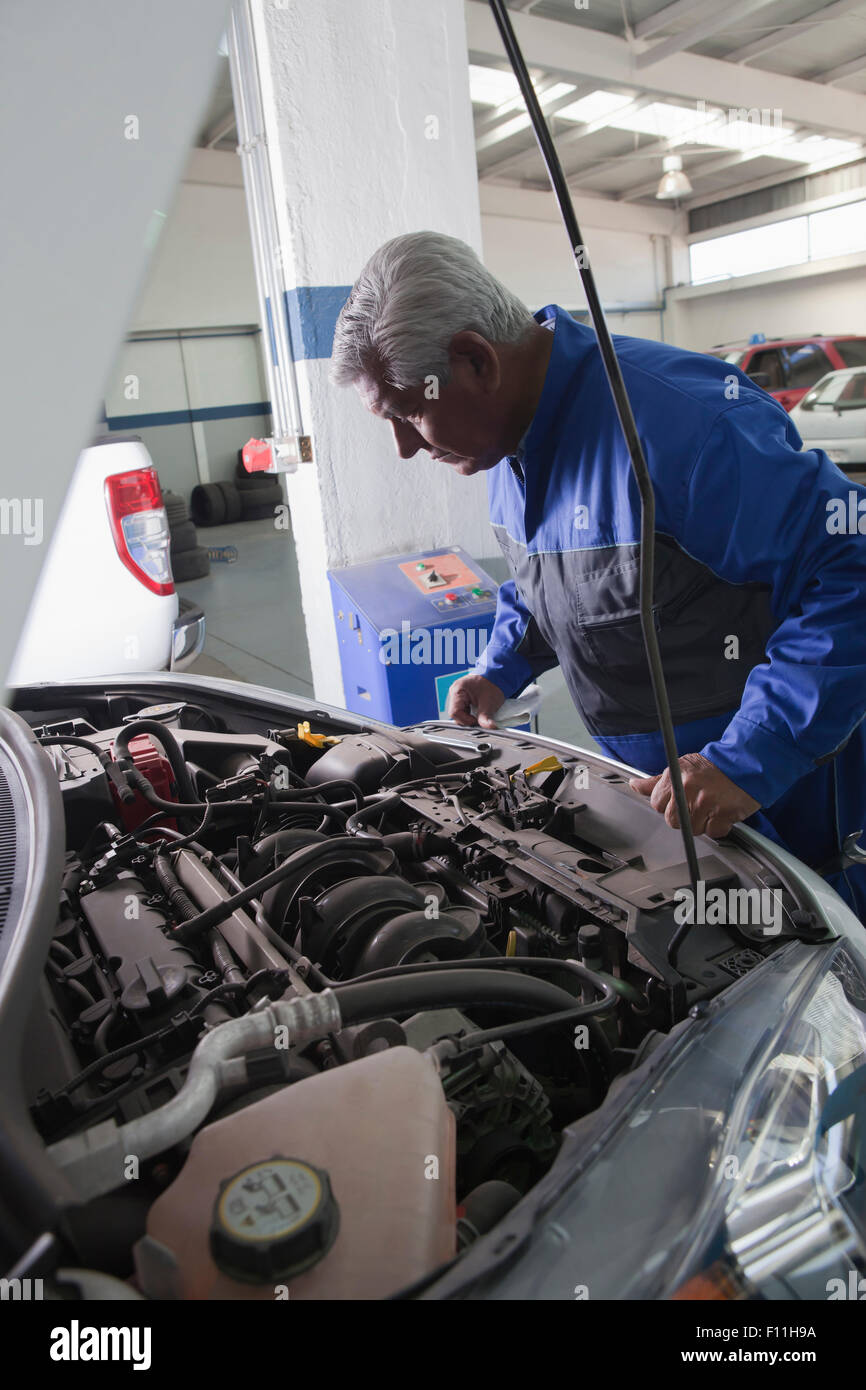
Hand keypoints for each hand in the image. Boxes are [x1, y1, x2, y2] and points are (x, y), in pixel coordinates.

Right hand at [446, 674, 504, 729]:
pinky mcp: (461, 698)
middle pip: (455, 714)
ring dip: (468, 717)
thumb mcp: (489, 703)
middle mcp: (454, 692)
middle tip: (479, 719)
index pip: (455, 712)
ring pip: (458, 713)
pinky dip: (469, 714)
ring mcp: (457, 695)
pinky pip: (462, 710)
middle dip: (467, 719)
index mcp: (458, 690)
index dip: (466, 720)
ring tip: (479, 714)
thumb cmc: (492, 685)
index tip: (477, 721)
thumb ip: (486, 717)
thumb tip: (489, 727)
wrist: (496, 678)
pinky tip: (477, 712)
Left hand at [628, 752, 759, 837]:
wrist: (746, 763)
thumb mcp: (682, 767)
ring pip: (692, 829)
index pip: (656, 803)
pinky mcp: (723, 813)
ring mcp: (706, 802)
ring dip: (702, 823)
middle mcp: (689, 788)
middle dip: (683, 816)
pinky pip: (713, 832)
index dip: (667, 805)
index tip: (678, 800)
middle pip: (672, 820)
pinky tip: (722, 812)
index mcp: (676, 776)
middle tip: (696, 805)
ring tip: (710, 807)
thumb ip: (657, 781)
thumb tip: (635, 786)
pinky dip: (718, 826)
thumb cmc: (714, 767)